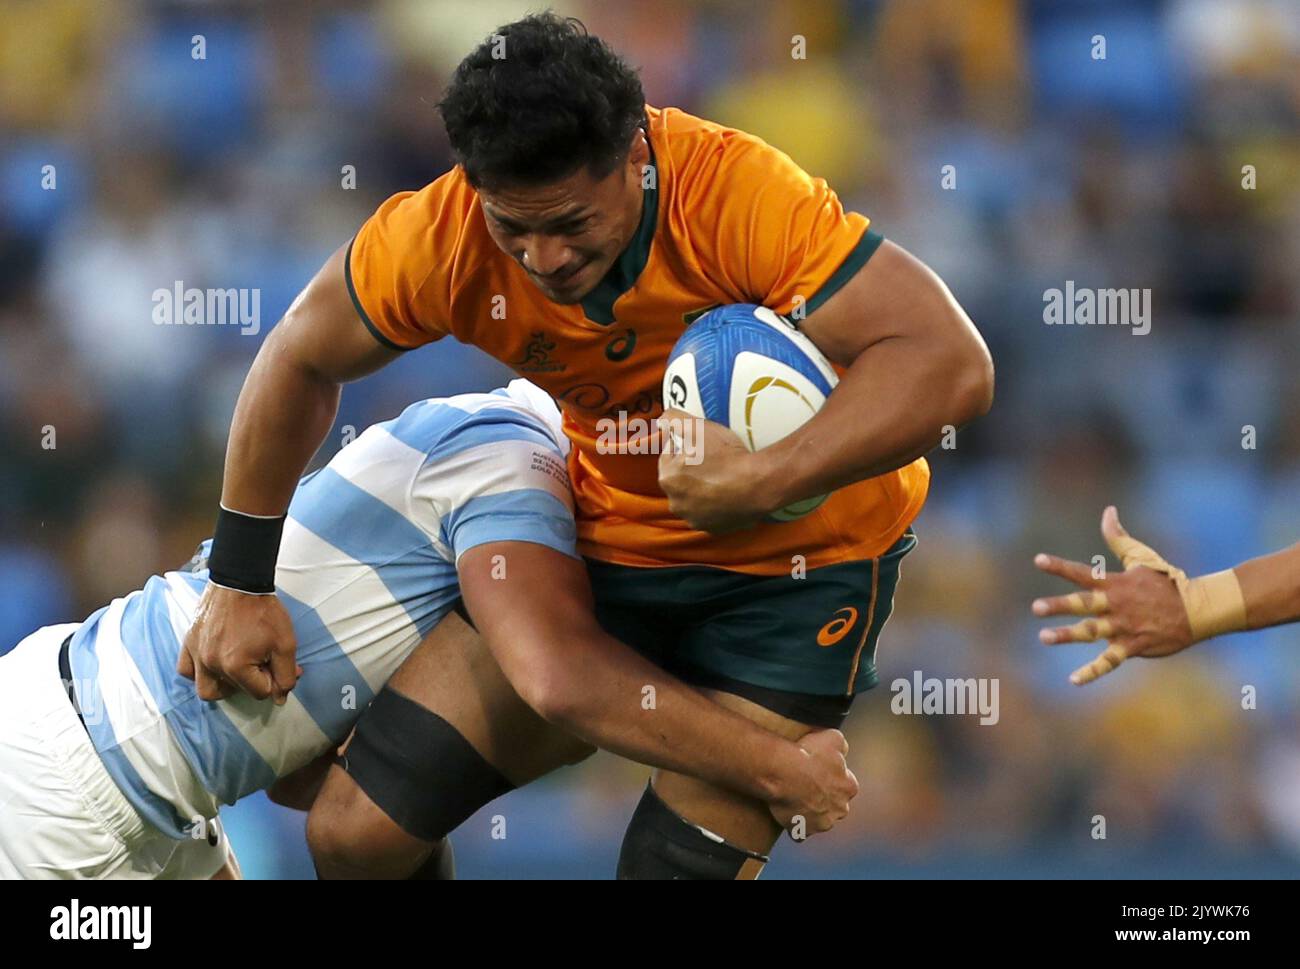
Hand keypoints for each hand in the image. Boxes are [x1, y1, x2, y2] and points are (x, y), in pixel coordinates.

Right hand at [179, 583, 300, 702]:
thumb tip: (279, 698)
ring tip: (238, 670)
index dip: (274, 679)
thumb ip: (285, 674)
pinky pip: (186, 670)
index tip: (276, 662)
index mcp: (235, 666)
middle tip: (261, 665)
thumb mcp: (285, 643)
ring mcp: (196, 654)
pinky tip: (214, 664)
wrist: (240, 582)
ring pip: (205, 688)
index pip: (260, 692)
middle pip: (234, 692)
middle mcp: (210, 664)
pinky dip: (199, 673)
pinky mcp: (188, 643)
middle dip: (251, 682)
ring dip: (224, 686)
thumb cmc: (263, 610)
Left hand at [656, 409, 769, 533]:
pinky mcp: (713, 529)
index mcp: (668, 478)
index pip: (670, 455)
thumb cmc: (727, 456)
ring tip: (723, 476)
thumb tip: (662, 420)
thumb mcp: (697, 426)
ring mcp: (694, 519)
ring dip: (703, 488)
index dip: (685, 446)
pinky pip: (711, 513)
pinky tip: (729, 492)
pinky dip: (717, 504)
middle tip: (715, 459)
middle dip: (693, 469)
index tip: (702, 444)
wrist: (758, 485)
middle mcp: (676, 503)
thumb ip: (673, 419)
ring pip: (695, 498)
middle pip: (681, 479)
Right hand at [767, 728, 858, 837]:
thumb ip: (842, 745)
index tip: (818, 771)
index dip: (831, 778)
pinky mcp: (803, 831)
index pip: (845, 785)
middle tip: (806, 785)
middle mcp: (840, 809)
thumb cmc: (808, 754)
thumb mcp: (833, 737)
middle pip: (834, 805)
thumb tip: (842, 749)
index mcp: (849, 787)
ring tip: (794, 798)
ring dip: (810, 812)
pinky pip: (799, 832)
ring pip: (819, 819)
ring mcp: (822, 823)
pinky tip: (787, 813)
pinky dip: (794, 825)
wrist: (784, 773)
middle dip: (824, 799)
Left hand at [1032, 506, 1194, 684]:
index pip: (1082, 572)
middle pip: (1084, 604)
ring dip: (1068, 635)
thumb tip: (1108, 511)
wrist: (1198, 610)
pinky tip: (1074, 680)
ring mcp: (1124, 627)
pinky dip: (1093, 671)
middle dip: (1060, 606)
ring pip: (1092, 631)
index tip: (1038, 560)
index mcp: (1115, 583)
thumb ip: (1118, 537)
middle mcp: (1116, 605)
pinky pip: (1110, 661)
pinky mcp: (1133, 646)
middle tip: (1036, 608)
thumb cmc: (1166, 581)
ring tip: (1044, 637)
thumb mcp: (1141, 557)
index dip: (1060, 566)